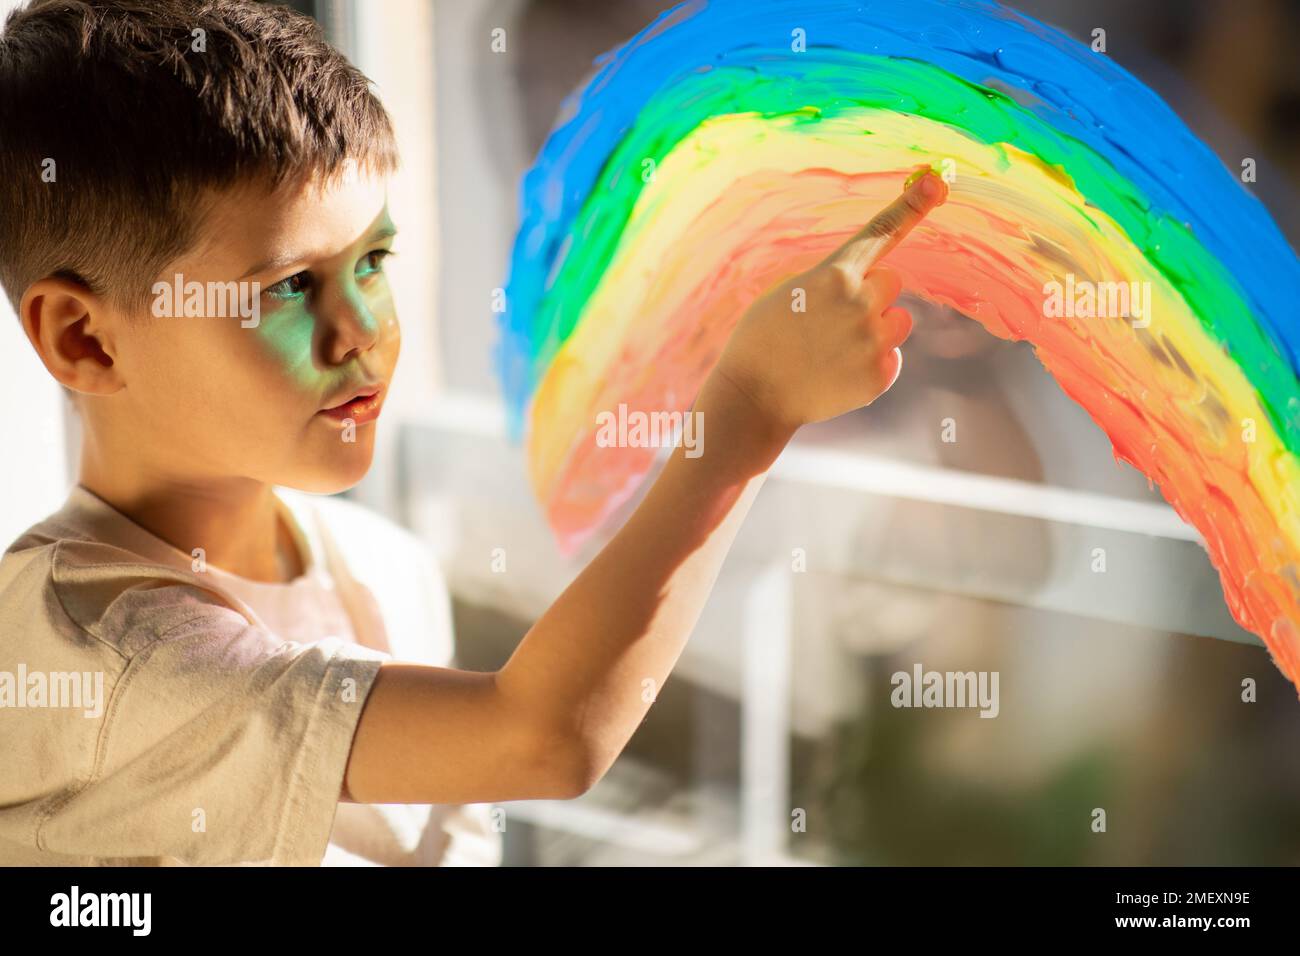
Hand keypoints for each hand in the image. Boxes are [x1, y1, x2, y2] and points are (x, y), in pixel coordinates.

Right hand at [708, 170, 945, 432]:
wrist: (753, 398)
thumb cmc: (762, 340)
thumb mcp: (788, 292)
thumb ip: (832, 281)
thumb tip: (869, 284)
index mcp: (834, 275)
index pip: (881, 233)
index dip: (912, 205)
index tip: (938, 181)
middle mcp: (860, 303)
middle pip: (891, 282)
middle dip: (872, 294)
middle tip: (832, 320)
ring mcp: (873, 341)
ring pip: (898, 321)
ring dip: (876, 329)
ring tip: (833, 349)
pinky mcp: (880, 375)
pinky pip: (891, 357)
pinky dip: (870, 364)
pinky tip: (837, 372)